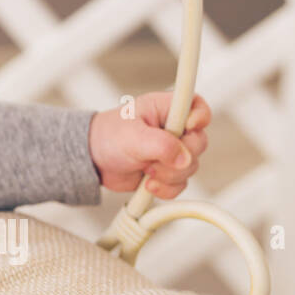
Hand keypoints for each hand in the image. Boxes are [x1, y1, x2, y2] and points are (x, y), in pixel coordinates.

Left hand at [88, 91, 210, 199]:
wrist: (94, 160)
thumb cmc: (107, 137)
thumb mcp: (133, 137)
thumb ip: (161, 145)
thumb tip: (185, 158)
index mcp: (166, 109)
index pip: (197, 106)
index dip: (200, 117)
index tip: (187, 128)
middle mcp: (174, 129)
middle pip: (199, 143)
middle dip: (179, 157)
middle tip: (153, 159)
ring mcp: (173, 151)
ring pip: (191, 167)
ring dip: (169, 175)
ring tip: (145, 169)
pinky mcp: (169, 170)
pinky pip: (181, 184)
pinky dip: (166, 188)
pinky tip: (147, 183)